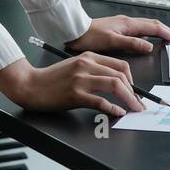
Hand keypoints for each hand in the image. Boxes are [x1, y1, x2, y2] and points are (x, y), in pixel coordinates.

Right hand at [0, 16, 169, 116]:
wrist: (30, 84)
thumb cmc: (52, 79)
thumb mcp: (75, 68)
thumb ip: (94, 72)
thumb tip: (116, 84)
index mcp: (89, 57)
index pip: (121, 65)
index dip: (134, 81)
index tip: (137, 93)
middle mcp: (87, 65)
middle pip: (121, 74)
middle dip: (135, 91)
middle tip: (140, 105)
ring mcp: (81, 79)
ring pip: (115, 84)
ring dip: (129, 99)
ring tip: (134, 110)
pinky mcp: (75, 93)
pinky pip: (100, 101)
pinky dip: (112, 108)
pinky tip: (117, 113)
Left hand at [64, 14, 169, 55]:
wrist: (74, 31)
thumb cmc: (89, 36)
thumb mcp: (111, 41)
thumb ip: (131, 43)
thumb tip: (149, 46)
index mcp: (128, 24)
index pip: (154, 28)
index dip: (169, 34)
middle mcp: (128, 23)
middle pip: (154, 26)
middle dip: (169, 32)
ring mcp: (124, 25)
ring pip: (149, 28)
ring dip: (162, 33)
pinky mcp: (120, 30)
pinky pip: (141, 31)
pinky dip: (152, 35)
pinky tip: (152, 41)